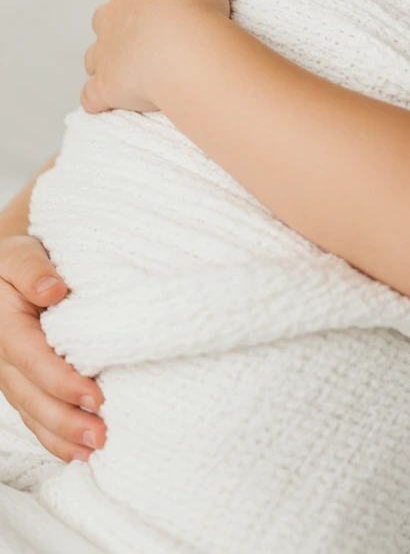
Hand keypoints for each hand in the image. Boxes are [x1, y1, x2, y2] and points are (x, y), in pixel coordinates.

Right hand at [0, 236, 105, 461]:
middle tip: (101, 435)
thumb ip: (32, 271)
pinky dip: (56, 438)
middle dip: (65, 420)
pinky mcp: (24, 383)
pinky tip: (80, 454)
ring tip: (95, 449)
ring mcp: (12, 375)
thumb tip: (52, 290)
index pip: (33, 359)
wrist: (14, 270)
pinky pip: (35, 416)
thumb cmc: (25, 259)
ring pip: (33, 412)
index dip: (62, 380)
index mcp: (4, 324)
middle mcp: (3, 356)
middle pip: (32, 395)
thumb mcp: (21, 254)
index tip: (95, 396)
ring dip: (63, 436)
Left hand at [81, 0, 230, 114]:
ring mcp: (106, 54)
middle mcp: (112, 19)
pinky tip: (106, 102)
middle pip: (104, 17)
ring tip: (127, 68)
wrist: (188, 51)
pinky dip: (97, 98)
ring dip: (106, 60)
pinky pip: (91, 96)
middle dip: (117, 23)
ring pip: (94, 56)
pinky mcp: (106, 87)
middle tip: (143, 33)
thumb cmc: (197, 6)